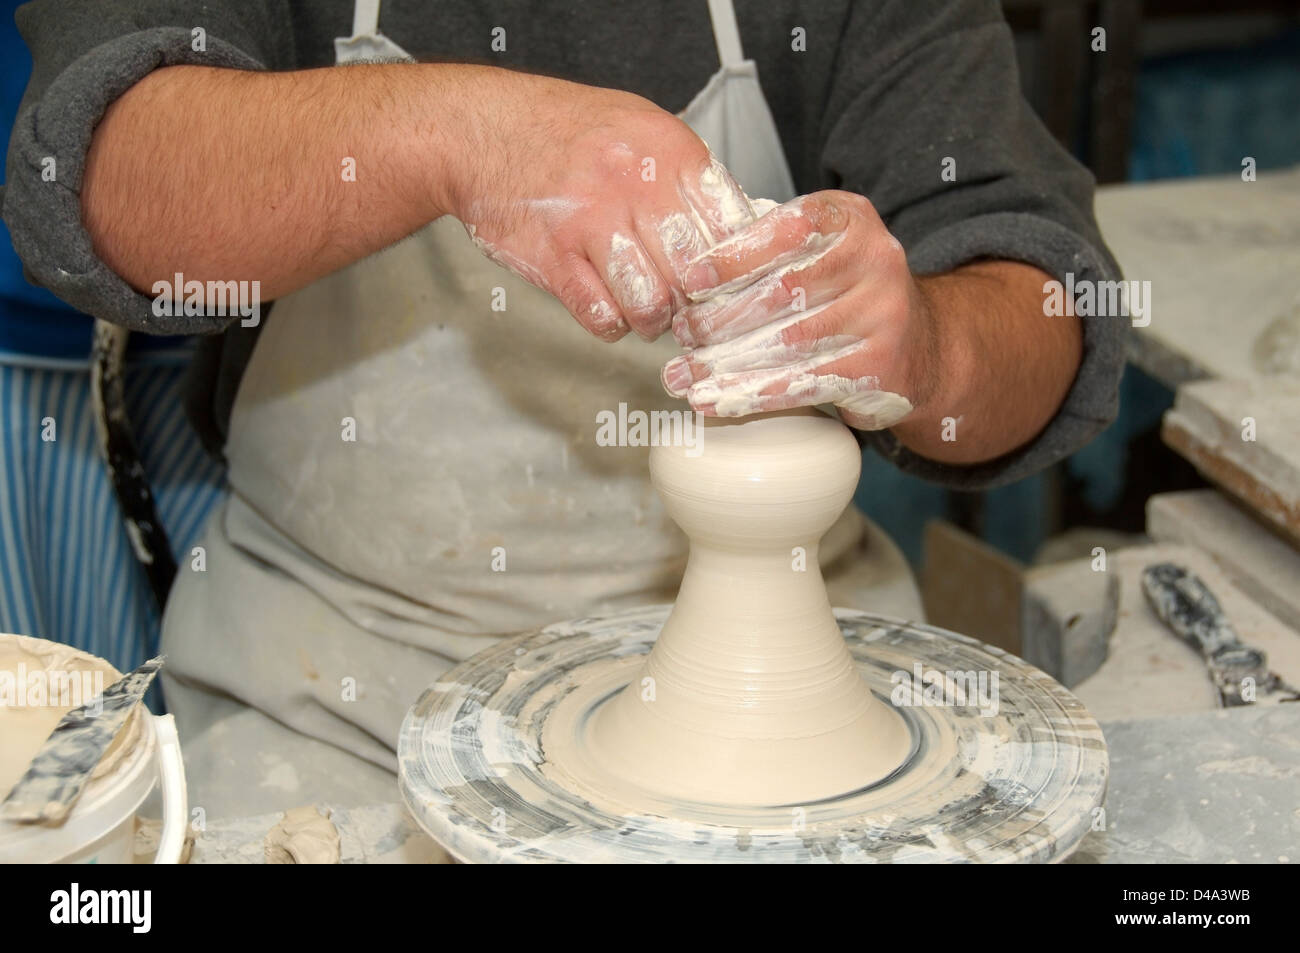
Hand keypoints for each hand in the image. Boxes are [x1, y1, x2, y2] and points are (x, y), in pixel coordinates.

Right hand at [445, 68, 755, 341]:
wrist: (481, 130)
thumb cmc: (568, 132)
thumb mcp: (643, 130)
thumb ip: (689, 178)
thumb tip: (740, 233)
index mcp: (668, 150)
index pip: (731, 229)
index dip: (735, 268)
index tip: (727, 283)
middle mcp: (634, 183)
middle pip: (695, 276)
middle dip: (695, 302)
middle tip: (685, 304)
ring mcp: (590, 222)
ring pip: (652, 305)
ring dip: (652, 319)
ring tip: (644, 307)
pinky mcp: (552, 259)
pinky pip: (601, 317)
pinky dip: (610, 324)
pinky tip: (607, 305)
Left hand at [660, 191, 937, 429]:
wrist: (923, 345)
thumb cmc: (848, 293)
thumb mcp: (821, 249)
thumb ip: (770, 244)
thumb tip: (690, 266)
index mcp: (851, 220)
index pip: (789, 229)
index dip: (735, 257)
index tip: (691, 282)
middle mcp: (875, 260)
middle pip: (783, 291)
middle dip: (721, 318)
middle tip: (681, 335)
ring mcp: (883, 315)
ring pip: (789, 343)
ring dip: (727, 364)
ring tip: (683, 377)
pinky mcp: (880, 366)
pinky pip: (805, 383)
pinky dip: (754, 395)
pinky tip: (716, 402)